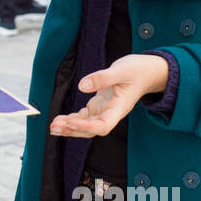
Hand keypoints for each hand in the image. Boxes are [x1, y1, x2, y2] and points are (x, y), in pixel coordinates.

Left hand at [48, 54, 168, 138]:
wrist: (146, 72)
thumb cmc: (138, 71)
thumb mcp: (121, 70)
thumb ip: (102, 78)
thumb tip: (82, 86)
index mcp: (119, 108)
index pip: (103, 125)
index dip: (86, 127)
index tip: (71, 122)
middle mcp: (111, 113)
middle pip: (91, 129)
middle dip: (73, 130)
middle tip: (55, 127)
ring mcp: (105, 110)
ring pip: (86, 125)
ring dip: (70, 126)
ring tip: (53, 126)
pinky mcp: (99, 105)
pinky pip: (84, 116)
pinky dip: (72, 119)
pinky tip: (60, 119)